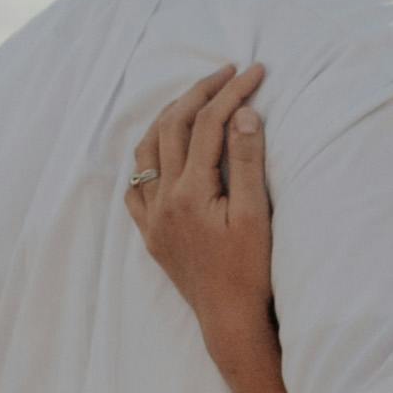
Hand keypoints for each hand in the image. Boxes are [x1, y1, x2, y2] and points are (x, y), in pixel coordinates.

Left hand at [123, 64, 276, 342]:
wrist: (230, 321)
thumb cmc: (251, 272)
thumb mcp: (257, 216)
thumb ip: (247, 162)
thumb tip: (243, 114)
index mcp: (190, 192)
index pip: (209, 124)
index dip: (232, 92)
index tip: (255, 71)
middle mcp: (163, 200)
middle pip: (174, 127)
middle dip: (200, 93)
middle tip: (227, 73)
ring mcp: (152, 218)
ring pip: (147, 150)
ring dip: (169, 118)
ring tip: (194, 100)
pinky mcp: (151, 234)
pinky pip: (136, 187)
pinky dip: (147, 159)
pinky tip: (161, 151)